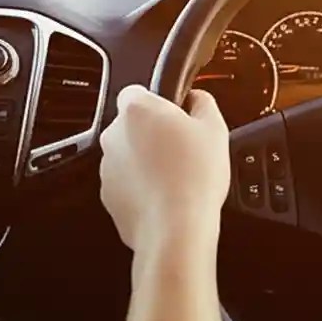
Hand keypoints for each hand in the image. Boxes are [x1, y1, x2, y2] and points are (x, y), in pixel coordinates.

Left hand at [99, 85, 229, 253]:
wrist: (175, 229)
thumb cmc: (194, 178)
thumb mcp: (214, 129)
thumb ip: (203, 102)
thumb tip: (196, 98)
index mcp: (136, 110)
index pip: (137, 92)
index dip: (158, 103)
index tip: (176, 117)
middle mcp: (114, 135)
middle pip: (132, 125)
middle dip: (152, 134)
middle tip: (181, 149)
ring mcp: (107, 167)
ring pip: (127, 155)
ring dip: (146, 161)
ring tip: (176, 177)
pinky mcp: (108, 195)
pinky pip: (125, 183)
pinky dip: (140, 187)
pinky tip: (164, 196)